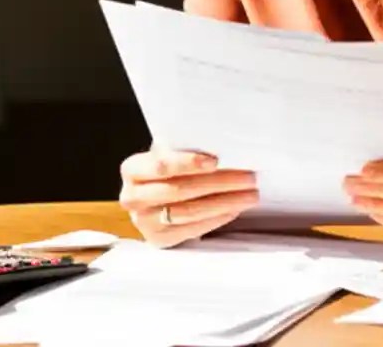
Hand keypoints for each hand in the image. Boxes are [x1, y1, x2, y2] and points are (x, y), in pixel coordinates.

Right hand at [119, 146, 258, 247]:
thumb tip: (219, 143)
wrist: (154, 202)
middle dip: (219, 183)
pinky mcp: (158, 239)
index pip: (161, 165)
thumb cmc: (168, 172)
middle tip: (249, 177)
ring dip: (225, 202)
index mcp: (133, 169)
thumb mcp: (169, 155)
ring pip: (189, 211)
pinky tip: (234, 209)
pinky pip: (192, 229)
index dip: (189, 163)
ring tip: (250, 195)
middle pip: (179, 190)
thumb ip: (183, 149)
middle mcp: (132, 196)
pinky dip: (217, 218)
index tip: (216, 161)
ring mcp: (144, 221)